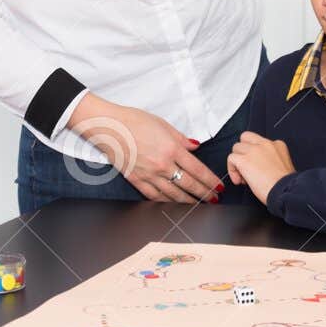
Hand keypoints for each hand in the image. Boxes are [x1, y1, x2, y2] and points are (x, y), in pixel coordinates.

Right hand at [70, 95, 222, 203]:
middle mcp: (162, 165)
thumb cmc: (133, 121)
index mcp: (171, 149)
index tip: (218, 187)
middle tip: (213, 199)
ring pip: (173, 194)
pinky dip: (167, 202)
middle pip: (189, 184)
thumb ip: (181, 138)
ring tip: (198, 205)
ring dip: (188, 201)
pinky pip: (155, 196)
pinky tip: (174, 205)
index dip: (210, 181)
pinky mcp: (136, 180)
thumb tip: (195, 146)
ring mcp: (149, 175)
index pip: (197, 170)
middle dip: (204, 194)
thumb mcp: (162, 124)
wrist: (108, 127)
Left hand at [226, 132, 295, 203]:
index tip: (257, 166)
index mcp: (277, 145)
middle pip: (245, 138)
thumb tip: (262, 167)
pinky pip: (231, 159)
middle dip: (243, 151)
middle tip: (246, 166)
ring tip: (243, 177)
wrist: (285, 191)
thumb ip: (273, 160)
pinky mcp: (243, 160)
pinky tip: (239, 180)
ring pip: (236, 148)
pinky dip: (232, 170)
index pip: (259, 142)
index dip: (255, 154)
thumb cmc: (286, 185)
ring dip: (237, 162)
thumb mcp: (285, 166)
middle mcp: (265, 144)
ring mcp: (253, 151)